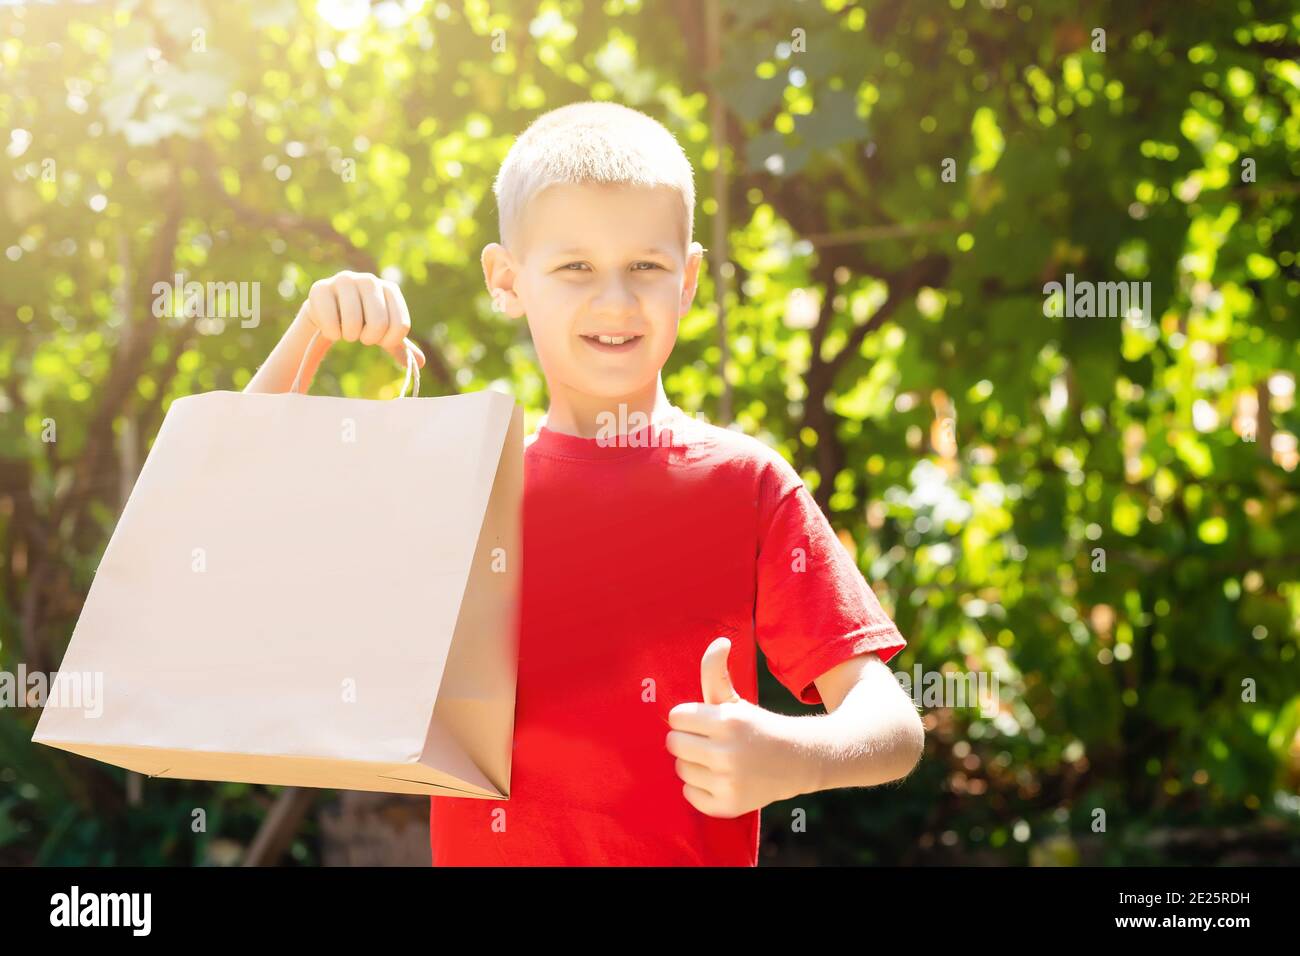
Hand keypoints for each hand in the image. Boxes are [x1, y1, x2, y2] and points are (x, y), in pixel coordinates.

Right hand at [305, 271, 425, 368]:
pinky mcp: (320, 288)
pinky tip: (330, 326)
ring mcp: (345, 281)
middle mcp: (370, 280)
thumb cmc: (362, 322)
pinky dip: (332, 333)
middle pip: (379, 323)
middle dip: (369, 338)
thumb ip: (401, 346)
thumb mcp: (383, 333)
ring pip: (353, 322)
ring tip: (346, 330)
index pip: (401, 325)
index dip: (390, 341)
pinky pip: (331, 322)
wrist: (328, 312)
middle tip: (361, 335)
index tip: (380, 340)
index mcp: (390, 289)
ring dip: (349, 336)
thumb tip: (421, 362)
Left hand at [666, 636, 811, 817]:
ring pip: (680, 769)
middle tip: (706, 740)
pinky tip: (718, 778)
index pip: (676, 717)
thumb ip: (716, 671)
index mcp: (728, 721)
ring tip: (715, 759)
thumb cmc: (756, 726)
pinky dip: (699, 788)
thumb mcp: (736, 699)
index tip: (703, 721)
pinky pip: (689, 794)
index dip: (688, 717)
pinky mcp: (728, 805)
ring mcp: (728, 782)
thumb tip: (719, 640)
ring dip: (693, 763)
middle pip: (673, 743)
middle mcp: (728, 753)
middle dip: (686, 739)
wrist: (797, 761)